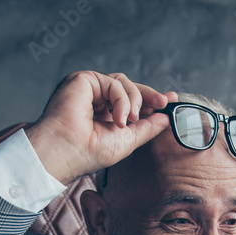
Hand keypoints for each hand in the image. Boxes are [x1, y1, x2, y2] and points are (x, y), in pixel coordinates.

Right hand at [25, 70, 176, 183]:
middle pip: (130, 87)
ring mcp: (89, 88)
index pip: (131, 101)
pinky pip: (113, 83)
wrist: (66, 152)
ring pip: (124, 83)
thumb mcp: (127, 140)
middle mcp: (96, 99)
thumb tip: (166, 118)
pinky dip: (121, 100)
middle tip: (163, 102)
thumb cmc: (89, 152)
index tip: (169, 100)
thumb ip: (147, 128)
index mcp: (104, 114)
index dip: (151, 99)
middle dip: (149, 95)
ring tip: (129, 121)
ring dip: (134, 102)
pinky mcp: (83, 80)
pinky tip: (119, 118)